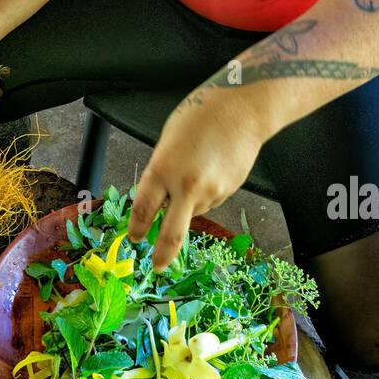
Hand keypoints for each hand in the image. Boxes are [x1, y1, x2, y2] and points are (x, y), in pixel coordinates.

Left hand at [127, 86, 263, 270]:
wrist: (244, 112)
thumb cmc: (202, 115)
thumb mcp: (168, 139)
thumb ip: (161, 169)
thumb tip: (159, 195)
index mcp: (163, 169)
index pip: (143, 210)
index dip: (136, 228)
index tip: (134, 237)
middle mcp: (186, 186)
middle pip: (171, 234)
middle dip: (162, 255)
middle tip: (156, 265)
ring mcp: (211, 192)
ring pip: (192, 211)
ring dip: (187, 204)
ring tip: (194, 170)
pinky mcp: (228, 192)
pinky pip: (209, 200)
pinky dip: (204, 193)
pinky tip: (209, 169)